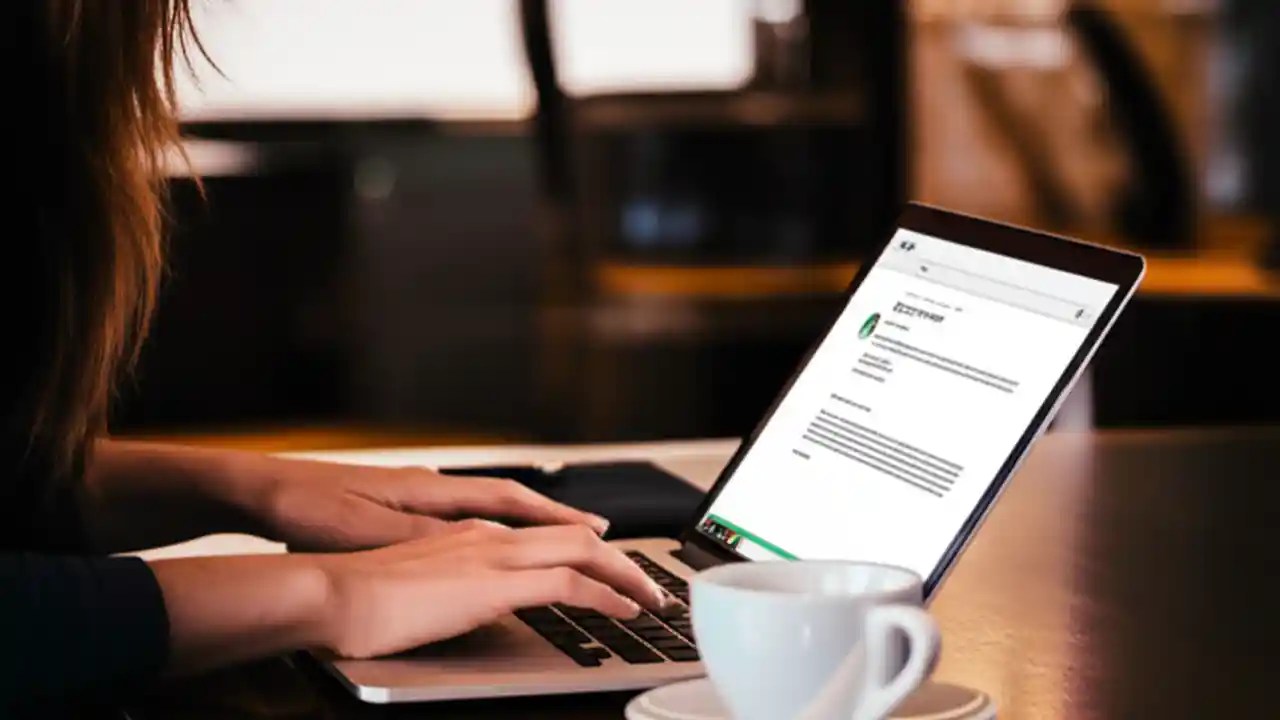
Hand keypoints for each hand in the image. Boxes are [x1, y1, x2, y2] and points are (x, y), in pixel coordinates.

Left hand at [236, 454, 610, 551]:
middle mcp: (427, 486)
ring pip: (484, 507)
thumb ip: (421, 538)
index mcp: (427, 489)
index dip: (557, 515)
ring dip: (525, 521)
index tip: (598, 528)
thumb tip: (479, 543)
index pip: (510, 499)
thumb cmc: (303, 507)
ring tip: (556, 537)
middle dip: (555, 515)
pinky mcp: (390, 505)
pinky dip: (490, 527)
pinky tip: (486, 541)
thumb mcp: (364, 530)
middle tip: (599, 531)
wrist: (254, 487)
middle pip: (508, 498)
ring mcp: (410, 493)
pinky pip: (459, 516)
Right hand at [315, 521, 667, 658]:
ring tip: (649, 598)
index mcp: (466, 535)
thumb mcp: (413, 587)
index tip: (606, 563)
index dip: (580, 546)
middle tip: (646, 582)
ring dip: (624, 575)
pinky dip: (606, 595)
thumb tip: (464, 605)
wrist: (330, 594)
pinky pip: (569, 584)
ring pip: (582, 552)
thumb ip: (447, 588)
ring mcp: (493, 555)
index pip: (541, 535)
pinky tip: (623, 610)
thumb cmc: (355, 598)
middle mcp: (487, 535)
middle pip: (573, 536)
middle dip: (618, 558)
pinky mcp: (495, 583)